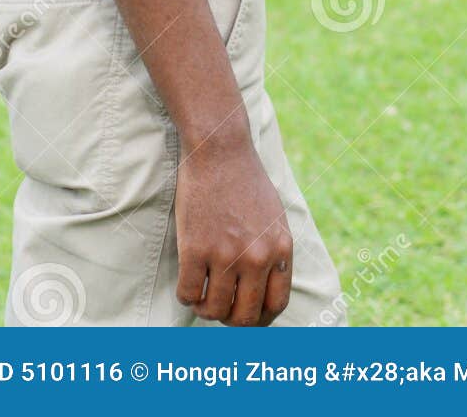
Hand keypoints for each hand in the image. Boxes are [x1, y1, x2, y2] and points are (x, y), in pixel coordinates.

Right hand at [174, 130, 292, 325]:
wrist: (219, 148)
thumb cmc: (245, 179)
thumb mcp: (275, 216)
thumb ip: (273, 252)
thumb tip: (266, 289)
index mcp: (280, 249)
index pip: (276, 305)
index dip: (259, 318)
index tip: (246, 314)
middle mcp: (257, 257)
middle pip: (245, 317)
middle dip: (231, 319)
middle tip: (219, 308)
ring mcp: (225, 254)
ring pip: (214, 309)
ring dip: (205, 308)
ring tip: (201, 296)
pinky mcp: (195, 248)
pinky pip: (188, 293)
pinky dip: (186, 295)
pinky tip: (187, 283)